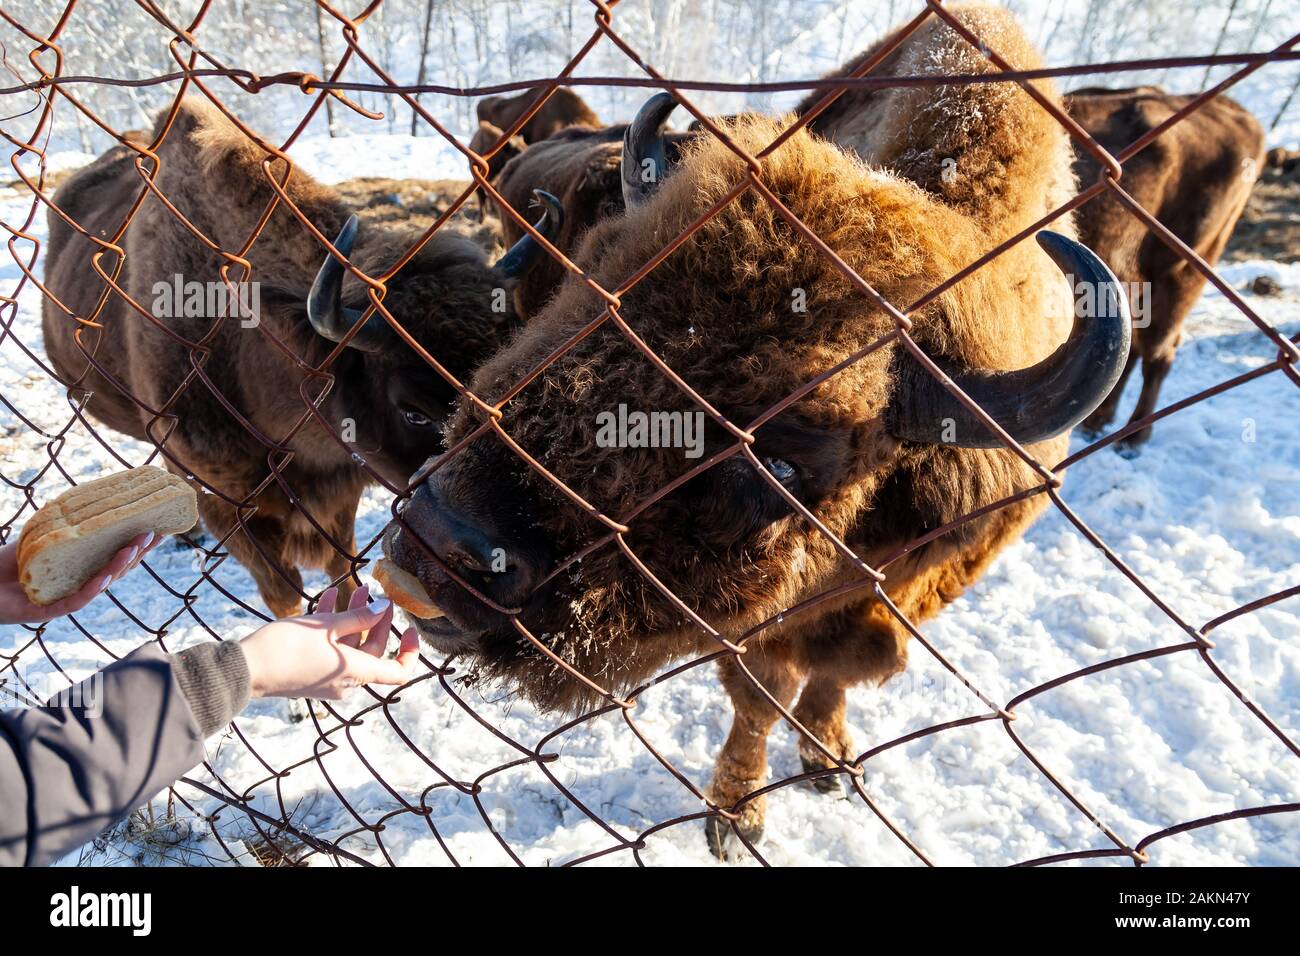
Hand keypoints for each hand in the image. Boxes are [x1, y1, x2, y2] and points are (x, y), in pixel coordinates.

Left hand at [0, 532, 161, 623]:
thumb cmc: (2, 562)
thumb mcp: (37, 537)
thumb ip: (62, 526)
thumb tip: (89, 499)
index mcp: (78, 570)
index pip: (113, 556)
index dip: (136, 545)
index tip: (157, 529)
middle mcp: (75, 586)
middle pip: (113, 571)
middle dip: (135, 553)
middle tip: (154, 534)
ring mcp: (62, 599)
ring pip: (99, 585)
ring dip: (119, 566)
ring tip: (134, 547)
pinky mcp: (45, 611)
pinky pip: (74, 602)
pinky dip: (92, 589)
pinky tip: (105, 576)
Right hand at [239, 585, 419, 700]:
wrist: (245, 670)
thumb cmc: (287, 648)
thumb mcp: (326, 627)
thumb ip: (358, 617)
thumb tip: (382, 608)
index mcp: (356, 673)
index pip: (398, 672)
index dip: (409, 651)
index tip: (409, 628)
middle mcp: (345, 681)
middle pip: (372, 651)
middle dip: (375, 620)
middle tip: (376, 594)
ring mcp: (326, 678)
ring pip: (349, 646)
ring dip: (352, 617)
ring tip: (354, 588)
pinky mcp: (309, 672)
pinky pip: (330, 648)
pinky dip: (332, 627)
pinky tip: (328, 598)